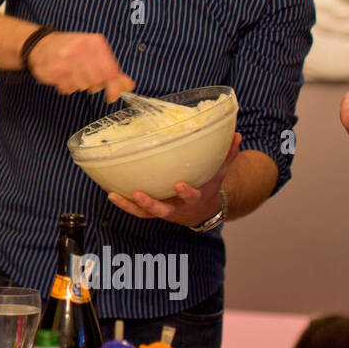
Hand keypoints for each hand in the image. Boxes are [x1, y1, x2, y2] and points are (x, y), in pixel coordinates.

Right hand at [27, 31, 134, 101]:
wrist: (40, 45)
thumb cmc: (71, 49)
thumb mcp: (94, 53)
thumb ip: (112, 70)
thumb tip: (129, 86)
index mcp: (95, 42)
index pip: (111, 71)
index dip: (113, 86)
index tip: (112, 96)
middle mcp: (81, 48)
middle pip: (97, 81)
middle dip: (94, 85)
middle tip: (88, 81)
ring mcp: (66, 59)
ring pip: (82, 86)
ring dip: (79, 85)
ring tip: (73, 76)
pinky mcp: (53, 69)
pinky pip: (68, 88)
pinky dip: (67, 87)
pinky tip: (64, 77)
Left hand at [108, 133, 240, 227]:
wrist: (203, 211)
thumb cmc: (208, 186)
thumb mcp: (219, 173)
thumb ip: (227, 154)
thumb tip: (237, 133)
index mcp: (196, 197)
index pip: (192, 196)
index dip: (186, 193)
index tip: (179, 185)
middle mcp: (178, 208)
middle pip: (163, 210)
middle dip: (151, 204)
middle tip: (139, 194)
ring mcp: (164, 212)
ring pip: (145, 213)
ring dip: (130, 206)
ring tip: (114, 195)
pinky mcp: (153, 212)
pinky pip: (137, 211)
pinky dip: (124, 205)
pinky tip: (111, 193)